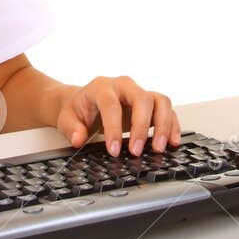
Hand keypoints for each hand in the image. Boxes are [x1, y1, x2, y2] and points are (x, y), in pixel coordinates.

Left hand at [55, 75, 181, 156]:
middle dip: (141, 127)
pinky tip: (172, 142)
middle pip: (142, 99)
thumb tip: (78, 138)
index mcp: (102, 87)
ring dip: (164, 125)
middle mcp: (124, 86)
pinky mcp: (151, 104)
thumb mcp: (66, 118)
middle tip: (137, 151)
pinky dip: (172, 125)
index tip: (114, 150)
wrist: (85, 101)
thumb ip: (71, 128)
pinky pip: (168, 110)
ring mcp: (140, 93)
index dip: (114, 128)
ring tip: (159, 148)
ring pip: (160, 102)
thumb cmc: (78, 109)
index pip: (111, 105)